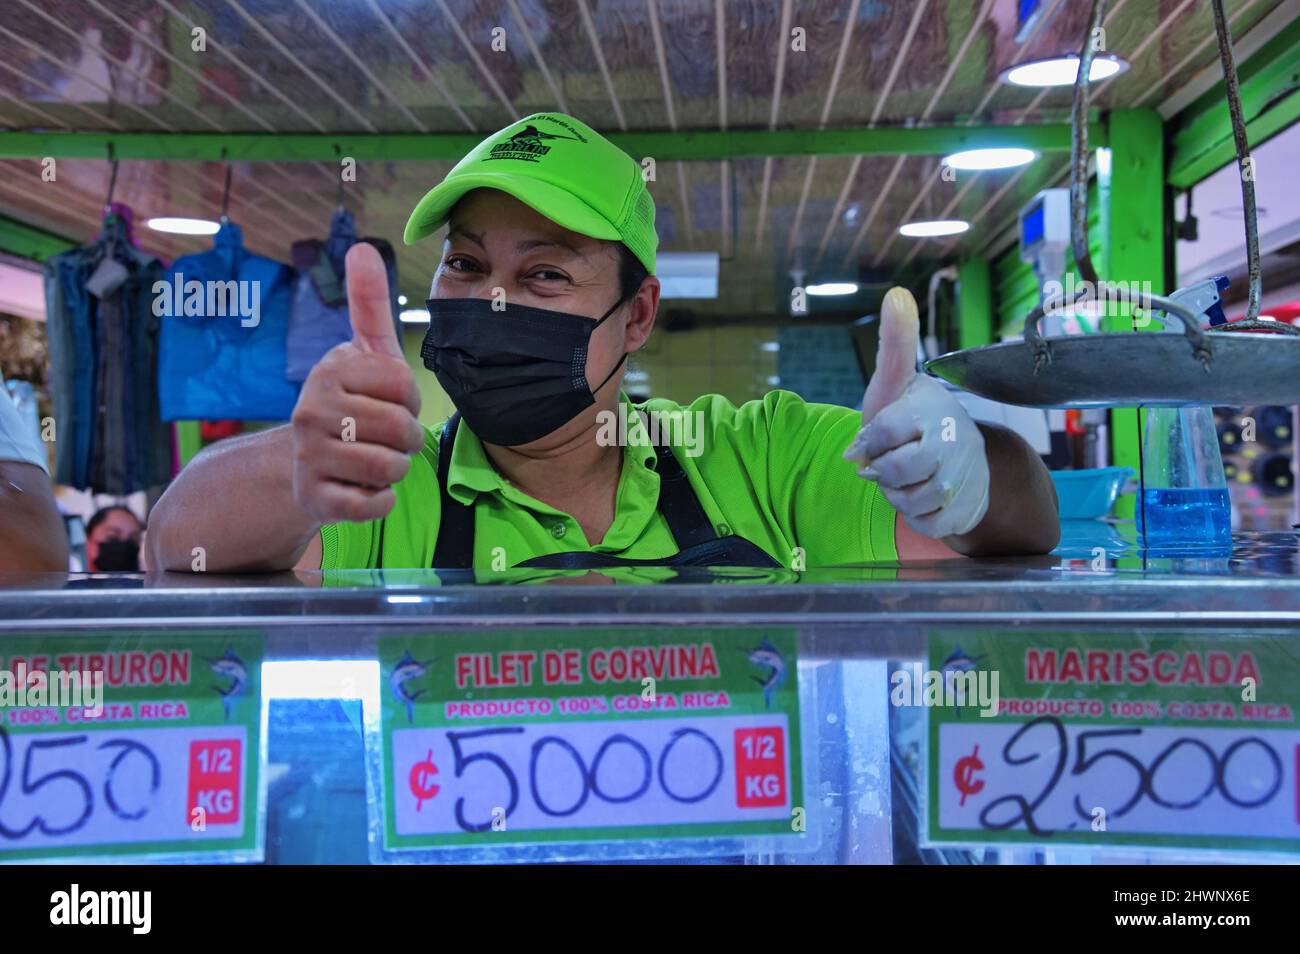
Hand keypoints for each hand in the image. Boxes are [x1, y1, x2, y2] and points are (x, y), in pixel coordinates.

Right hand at [291, 243, 424, 523]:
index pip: (405, 385)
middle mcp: (311, 410)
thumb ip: (368, 304)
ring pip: (389, 467)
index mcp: (330, 371)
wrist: (302, 462)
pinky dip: (380, 500)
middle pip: (401, 429)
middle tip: (384, 437)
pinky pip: (373, 504)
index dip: (409, 399)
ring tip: (374, 460)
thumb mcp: (363, 354)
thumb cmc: (350, 402)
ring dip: (395, 469)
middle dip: (406, 438)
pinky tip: (363, 488)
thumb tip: (363, 247)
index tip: (389, 401)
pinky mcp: (313, 498)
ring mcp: (309, 456)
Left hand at [844, 286, 989, 539]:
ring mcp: (964, 476)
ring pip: (911, 501)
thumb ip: (896, 343)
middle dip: (882, 472)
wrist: (963, 457)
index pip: (881, 433)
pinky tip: (919, 497)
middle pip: (897, 471)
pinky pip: (928, 524)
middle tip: (885, 464)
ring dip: (896, 496)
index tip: (871, 441)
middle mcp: (954, 439)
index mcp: (931, 407)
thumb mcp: (896, 382)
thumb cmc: (914, 418)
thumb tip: (896, 293)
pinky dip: (916, 516)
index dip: (868, 443)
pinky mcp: (967, 508)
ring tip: (903, 479)